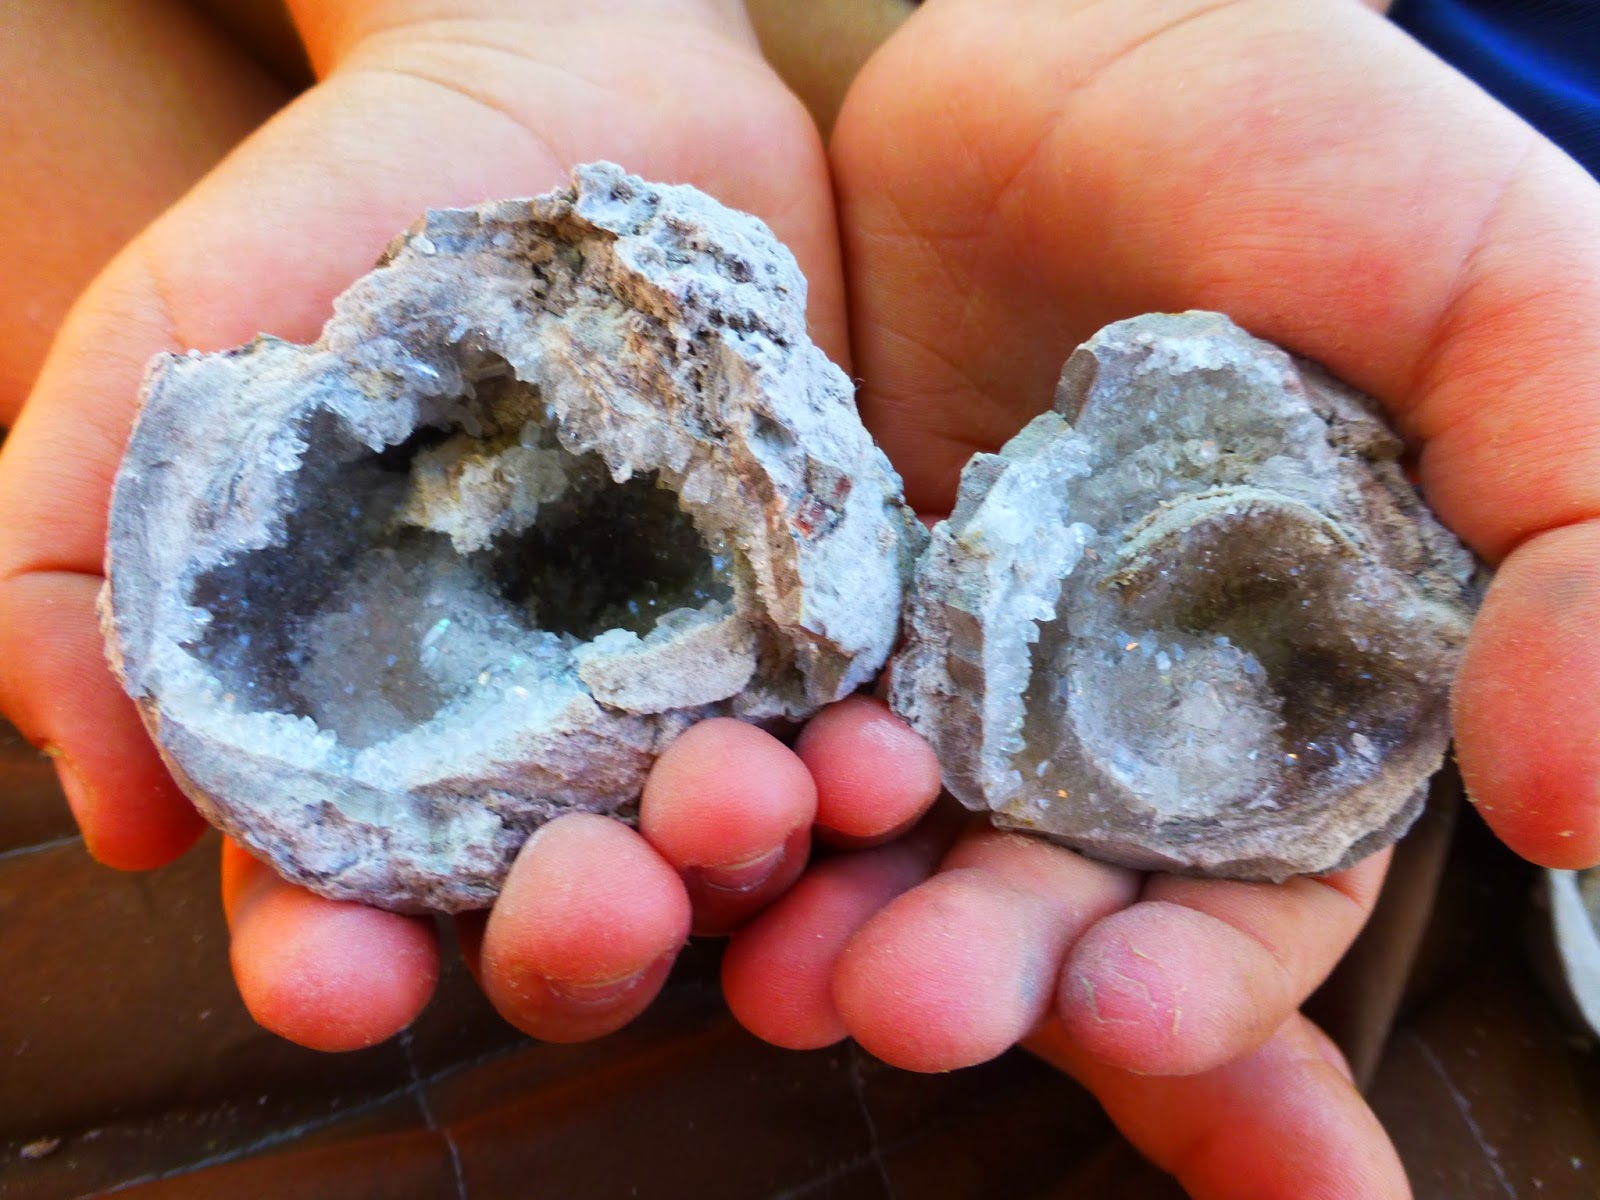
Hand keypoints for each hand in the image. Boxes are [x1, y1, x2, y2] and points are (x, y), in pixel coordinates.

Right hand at [0, 0, 852, 1048]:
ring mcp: (697, 680)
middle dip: (578, 937)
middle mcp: (550, 738)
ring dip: (747, 863)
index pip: (344, 902)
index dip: (330, 962)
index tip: (339, 975)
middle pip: (566, 907)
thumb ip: (74, 575)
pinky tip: (886, 756)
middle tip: (599, 892)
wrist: (552, 85)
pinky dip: (876, 758)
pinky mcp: (825, 606)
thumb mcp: (156, 372)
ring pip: (731, 841)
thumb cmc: (328, 224)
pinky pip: (861, 714)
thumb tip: (119, 827)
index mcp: (384, 725)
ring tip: (762, 806)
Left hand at [723, 1, 1599, 1194]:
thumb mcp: (1503, 316)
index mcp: (1284, 698)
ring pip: (879, 841)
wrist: (1076, 34)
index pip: (1252, 904)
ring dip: (827, 914)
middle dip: (980, 964)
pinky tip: (670, 828)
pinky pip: (754, 717)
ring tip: (778, 958)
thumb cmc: (1317, 161)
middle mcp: (1106, 715)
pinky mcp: (811, 596)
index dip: (1200, 979)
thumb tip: (1577, 814)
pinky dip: (719, 786)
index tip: (1128, 1012)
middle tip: (908, 1001)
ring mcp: (944, 664)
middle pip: (1038, 900)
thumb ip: (1579, 544)